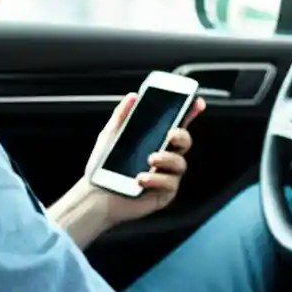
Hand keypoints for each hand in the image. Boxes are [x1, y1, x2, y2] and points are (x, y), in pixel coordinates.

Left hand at [49, 93, 205, 248]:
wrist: (95, 195)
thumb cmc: (103, 166)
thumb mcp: (110, 135)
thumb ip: (122, 115)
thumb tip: (133, 96)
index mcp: (155, 140)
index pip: (177, 123)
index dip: (190, 112)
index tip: (196, 102)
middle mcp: (164, 156)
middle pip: (185, 141)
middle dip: (182, 135)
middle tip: (170, 134)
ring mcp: (166, 175)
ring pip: (180, 163)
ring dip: (167, 158)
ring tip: (150, 159)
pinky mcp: (164, 194)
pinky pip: (170, 184)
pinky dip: (157, 179)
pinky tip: (141, 178)